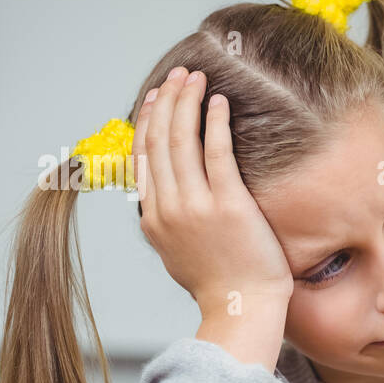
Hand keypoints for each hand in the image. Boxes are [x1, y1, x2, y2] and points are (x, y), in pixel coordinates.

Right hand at [133, 67, 294, 319]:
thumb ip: (167, 224)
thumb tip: (163, 203)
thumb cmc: (218, 284)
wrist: (240, 307)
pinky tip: (219, 102)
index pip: (143, 157)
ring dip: (187, 102)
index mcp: (152, 218)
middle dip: (167, 101)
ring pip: (182, 140)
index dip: (148, 121)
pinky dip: (215, 122)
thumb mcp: (176, 253)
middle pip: (159, 140)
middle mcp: (168, 208)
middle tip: (178, 75)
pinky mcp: (228, 204)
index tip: (156, 97)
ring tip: (196, 78)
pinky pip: (217, 152)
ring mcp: (195, 205)